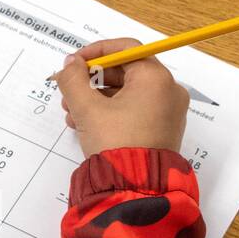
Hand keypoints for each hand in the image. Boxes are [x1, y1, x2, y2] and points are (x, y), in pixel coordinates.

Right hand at [57, 38, 189, 157]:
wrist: (136, 188)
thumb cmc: (116, 144)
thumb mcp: (87, 109)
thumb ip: (74, 80)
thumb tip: (70, 65)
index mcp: (156, 79)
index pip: (126, 49)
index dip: (96, 52)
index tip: (75, 63)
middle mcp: (168, 91)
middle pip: (126, 72)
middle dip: (93, 81)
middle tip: (69, 90)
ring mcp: (168, 112)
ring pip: (128, 93)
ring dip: (97, 99)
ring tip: (72, 113)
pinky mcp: (163, 130)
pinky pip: (135, 111)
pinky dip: (111, 112)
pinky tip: (86, 124)